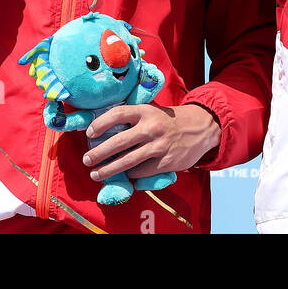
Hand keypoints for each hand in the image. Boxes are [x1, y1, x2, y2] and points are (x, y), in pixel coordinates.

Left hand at [81, 103, 219, 181]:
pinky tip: (122, 177)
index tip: (89, 133)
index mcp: (146, 111)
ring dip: (109, 170)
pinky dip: (130, 175)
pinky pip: (142, 172)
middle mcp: (151, 127)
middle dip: (99, 153)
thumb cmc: (168, 121)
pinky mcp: (166, 162)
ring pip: (128, 161)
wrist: (200, 128)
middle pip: (119, 141)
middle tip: (87, 159)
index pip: (118, 114)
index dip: (100, 123)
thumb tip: (104, 130)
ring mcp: (159, 146)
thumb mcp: (152, 112)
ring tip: (96, 174)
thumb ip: (133, 119)